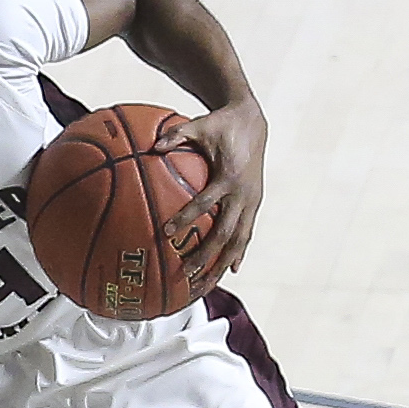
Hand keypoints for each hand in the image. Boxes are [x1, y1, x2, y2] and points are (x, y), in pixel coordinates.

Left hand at [157, 100, 266, 294]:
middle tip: (184, 272)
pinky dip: (238, 253)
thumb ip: (175, 135)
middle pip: (225, 232)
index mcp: (229, 176)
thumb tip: (152, 146)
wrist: (253, 121)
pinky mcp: (256, 204)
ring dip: (222, 265)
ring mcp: (252, 201)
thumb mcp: (199, 125)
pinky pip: (246, 233)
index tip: (166, 232)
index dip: (187, 218)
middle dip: (205, 255)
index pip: (206, 202)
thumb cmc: (221, 124)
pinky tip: (230, 271)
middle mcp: (244, 193)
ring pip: (238, 241)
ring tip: (205, 285)